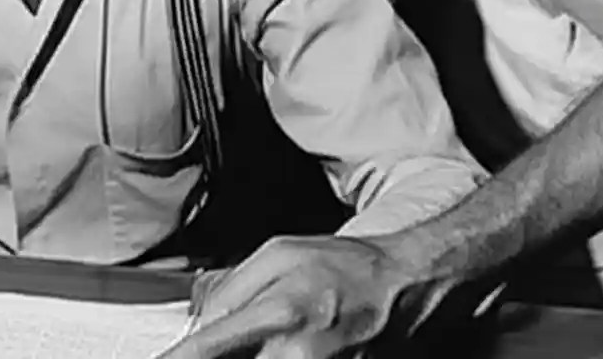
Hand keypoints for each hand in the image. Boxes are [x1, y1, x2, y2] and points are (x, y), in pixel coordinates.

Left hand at [159, 235, 434, 358]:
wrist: (405, 288)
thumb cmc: (342, 268)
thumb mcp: (278, 255)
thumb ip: (230, 291)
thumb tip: (196, 328)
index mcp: (278, 314)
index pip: (205, 350)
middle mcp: (297, 356)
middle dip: (210, 358)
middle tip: (213, 345)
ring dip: (244, 356)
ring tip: (256, 340)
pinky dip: (269, 358)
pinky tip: (271, 348)